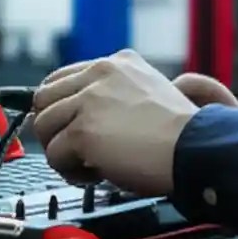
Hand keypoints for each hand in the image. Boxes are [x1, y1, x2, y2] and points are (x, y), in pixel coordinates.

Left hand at [30, 51, 237, 194]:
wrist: (194, 149)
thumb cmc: (181, 133)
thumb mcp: (152, 93)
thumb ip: (115, 94)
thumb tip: (70, 113)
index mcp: (117, 63)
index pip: (63, 77)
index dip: (62, 107)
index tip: (69, 126)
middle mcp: (100, 74)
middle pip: (44, 98)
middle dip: (54, 127)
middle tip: (74, 149)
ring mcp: (89, 101)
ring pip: (43, 125)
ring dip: (60, 151)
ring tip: (86, 165)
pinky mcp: (83, 131)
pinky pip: (54, 155)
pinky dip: (69, 170)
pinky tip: (94, 175)